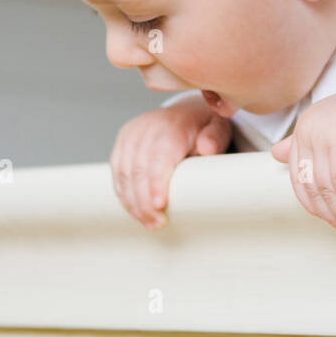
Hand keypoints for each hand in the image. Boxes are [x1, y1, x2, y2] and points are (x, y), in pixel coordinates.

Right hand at [109, 98, 230, 229]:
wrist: (186, 113)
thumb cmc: (204, 128)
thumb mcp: (218, 129)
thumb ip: (215, 138)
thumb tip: (207, 148)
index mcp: (172, 125)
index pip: (159, 157)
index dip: (156, 183)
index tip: (159, 206)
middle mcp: (148, 127)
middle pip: (138, 169)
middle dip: (144, 201)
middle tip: (158, 223)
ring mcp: (132, 133)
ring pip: (124, 173)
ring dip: (133, 202)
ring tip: (148, 222)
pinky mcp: (122, 141)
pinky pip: (117, 171)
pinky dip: (124, 194)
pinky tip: (134, 210)